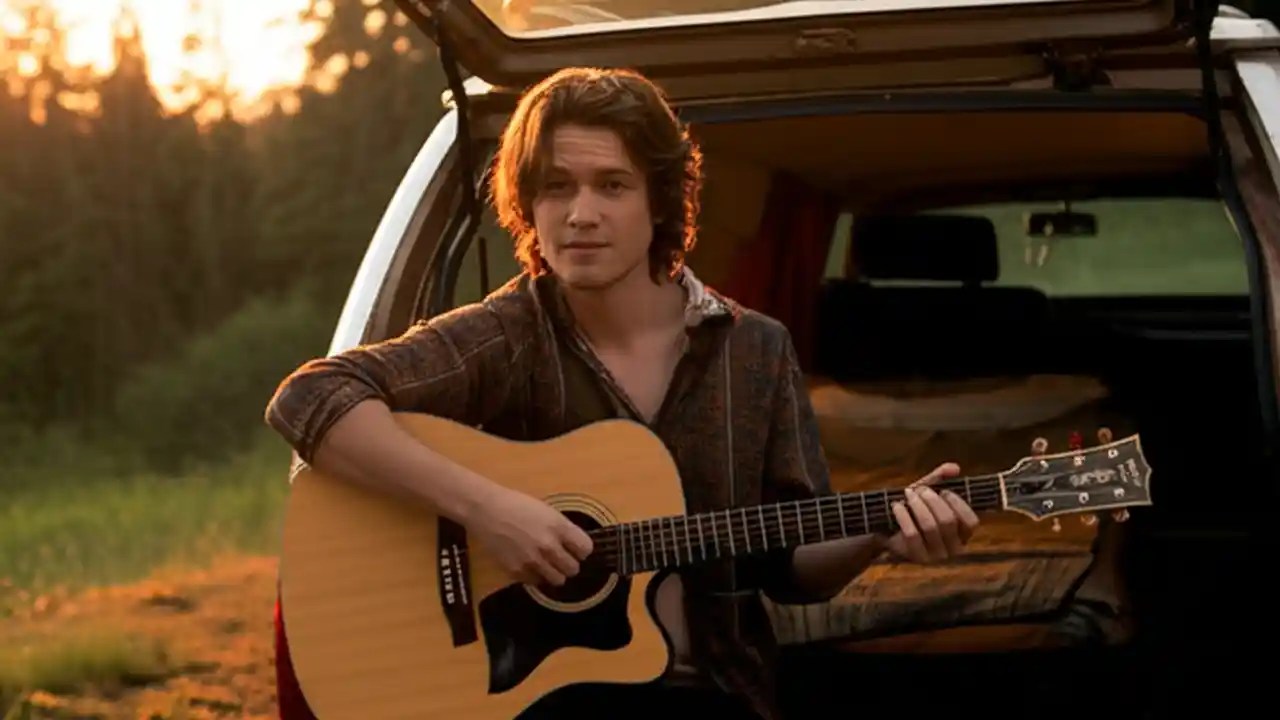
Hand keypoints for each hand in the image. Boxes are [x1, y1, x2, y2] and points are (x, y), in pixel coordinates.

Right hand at [467, 485, 593, 586]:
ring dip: (555, 573)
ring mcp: (533, 561)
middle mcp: (549, 546)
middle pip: (573, 568)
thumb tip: (574, 544)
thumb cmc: (516, 504)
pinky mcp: (517, 571)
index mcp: (559, 527)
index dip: (582, 550)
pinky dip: (536, 576)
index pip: (586, 549)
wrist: (486, 510)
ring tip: (547, 565)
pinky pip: (536, 582)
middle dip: (570, 564)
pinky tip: (530, 565)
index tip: (576, 549)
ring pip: (557, 580)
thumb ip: (562, 529)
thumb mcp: (546, 511)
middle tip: (562, 559)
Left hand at [883, 463, 979, 563]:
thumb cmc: (913, 510)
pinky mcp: (916, 558)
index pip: (971, 522)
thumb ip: (941, 479)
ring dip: (917, 505)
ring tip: (908, 494)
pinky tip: (896, 506)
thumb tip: (956, 468)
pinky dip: (903, 516)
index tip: (943, 491)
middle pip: (948, 521)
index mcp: (963, 534)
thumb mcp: (927, 493)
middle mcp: (954, 548)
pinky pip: (912, 534)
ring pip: (930, 527)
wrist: (887, 530)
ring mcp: (936, 556)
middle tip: (919, 490)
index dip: (957, 503)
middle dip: (932, 500)